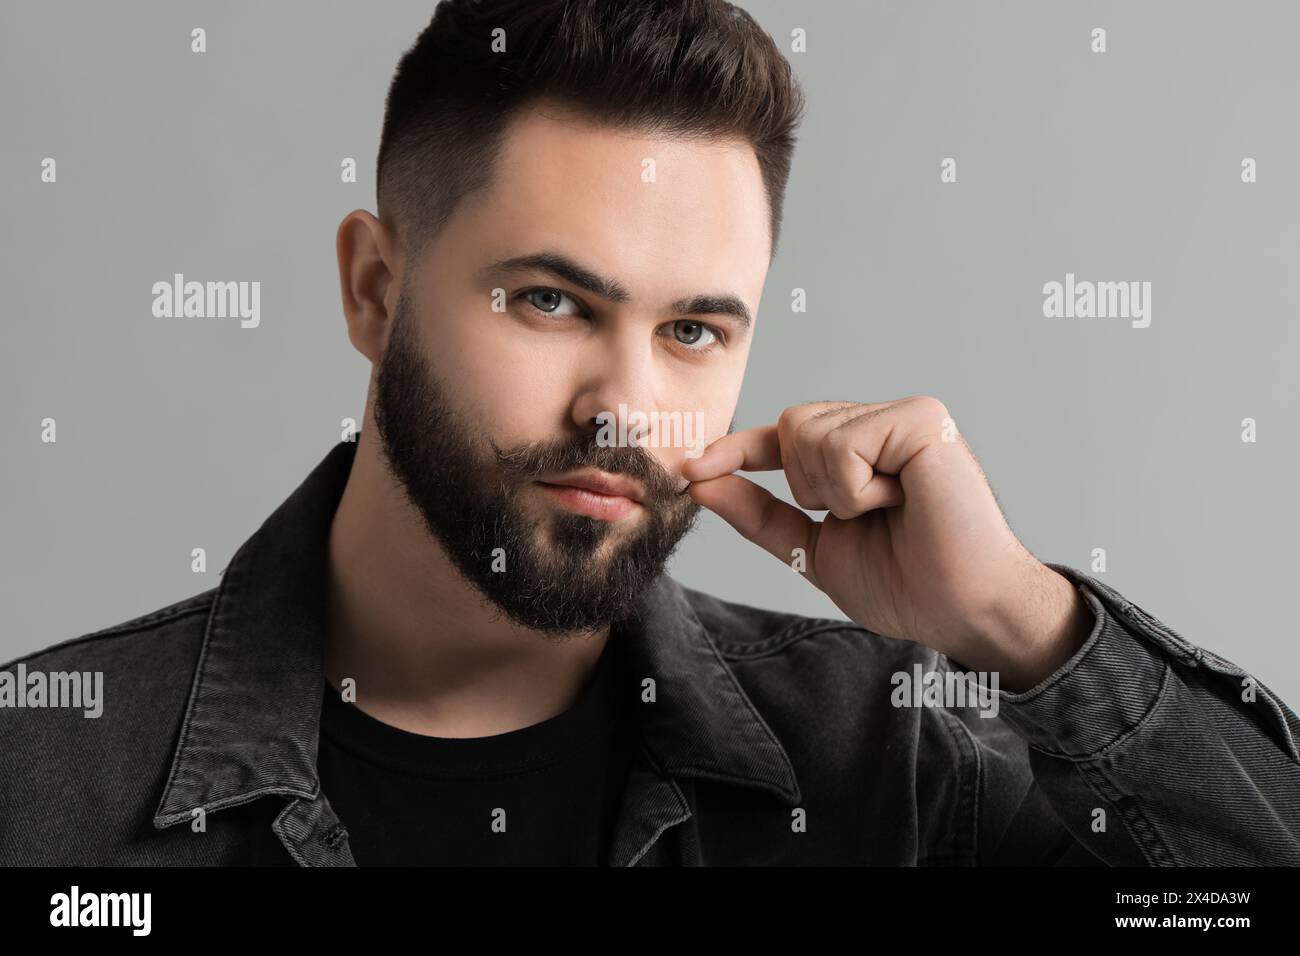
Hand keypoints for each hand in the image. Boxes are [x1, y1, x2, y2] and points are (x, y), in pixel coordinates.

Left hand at [682, 397, 1092, 691]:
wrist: (962, 610)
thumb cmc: (907, 584)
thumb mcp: (814, 548)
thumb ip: (760, 514)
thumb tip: (701, 481)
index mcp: (861, 449)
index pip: (784, 436)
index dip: (738, 450)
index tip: (692, 469)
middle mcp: (882, 422)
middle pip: (790, 426)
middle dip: (808, 486)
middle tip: (863, 515)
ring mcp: (905, 416)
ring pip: (809, 432)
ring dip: (836, 492)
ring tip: (887, 510)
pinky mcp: (922, 421)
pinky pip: (843, 444)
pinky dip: (855, 488)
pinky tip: (899, 500)